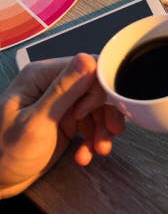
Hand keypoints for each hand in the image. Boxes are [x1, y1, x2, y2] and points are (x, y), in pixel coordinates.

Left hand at [0, 54, 124, 197]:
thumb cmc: (4, 153)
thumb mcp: (37, 123)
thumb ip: (64, 91)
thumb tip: (88, 59)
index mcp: (40, 77)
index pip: (86, 67)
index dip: (99, 89)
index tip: (99, 112)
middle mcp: (52, 86)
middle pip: (96, 88)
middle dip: (105, 113)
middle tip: (111, 133)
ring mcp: (60, 104)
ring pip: (97, 108)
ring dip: (102, 130)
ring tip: (100, 149)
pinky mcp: (66, 121)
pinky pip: (91, 123)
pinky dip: (93, 139)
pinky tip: (85, 154)